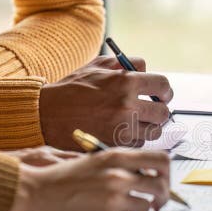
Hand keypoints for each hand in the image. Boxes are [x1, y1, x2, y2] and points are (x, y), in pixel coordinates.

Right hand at [9, 148, 170, 210]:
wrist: (37, 191)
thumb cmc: (64, 176)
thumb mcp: (95, 159)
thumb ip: (122, 163)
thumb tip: (149, 172)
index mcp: (116, 156)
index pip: (161, 159)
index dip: (168, 172)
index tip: (163, 179)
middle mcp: (118, 175)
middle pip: (161, 186)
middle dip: (163, 197)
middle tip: (156, 201)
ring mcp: (114, 197)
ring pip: (148, 206)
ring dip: (143, 208)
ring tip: (129, 207)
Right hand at [39, 57, 172, 150]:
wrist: (46, 115)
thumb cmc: (71, 90)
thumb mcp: (97, 66)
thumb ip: (125, 64)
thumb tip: (146, 69)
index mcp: (126, 82)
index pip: (163, 85)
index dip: (165, 90)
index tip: (162, 94)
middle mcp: (128, 106)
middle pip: (163, 112)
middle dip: (158, 111)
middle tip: (150, 110)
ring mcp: (123, 129)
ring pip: (154, 131)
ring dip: (147, 127)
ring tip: (133, 122)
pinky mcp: (116, 145)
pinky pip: (138, 144)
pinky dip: (133, 139)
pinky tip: (120, 132)